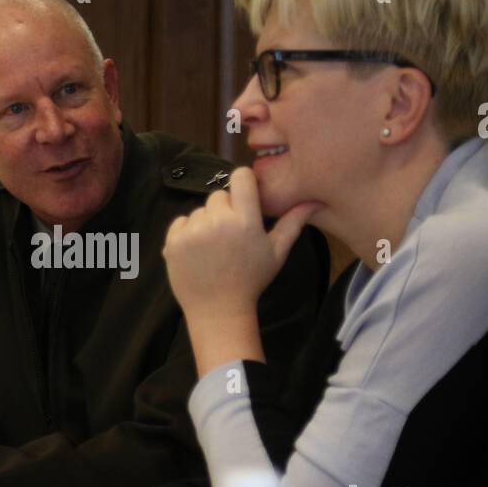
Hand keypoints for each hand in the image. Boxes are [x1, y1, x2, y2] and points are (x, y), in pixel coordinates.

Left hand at [162, 167, 315, 321]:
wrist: (218, 310)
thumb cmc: (251, 281)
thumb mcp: (276, 253)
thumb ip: (292, 223)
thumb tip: (314, 201)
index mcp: (245, 220)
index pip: (241, 176)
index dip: (243, 184)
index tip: (245, 198)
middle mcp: (218, 221)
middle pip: (219, 196)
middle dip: (225, 210)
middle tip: (230, 236)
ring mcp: (193, 231)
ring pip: (200, 211)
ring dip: (206, 223)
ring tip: (214, 248)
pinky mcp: (173, 241)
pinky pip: (181, 222)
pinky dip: (187, 233)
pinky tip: (198, 252)